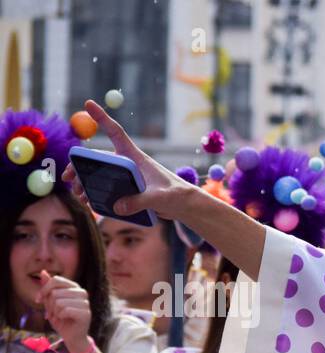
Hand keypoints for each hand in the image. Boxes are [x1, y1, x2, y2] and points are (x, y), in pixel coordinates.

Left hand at [37, 272, 91, 352]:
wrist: (72, 336)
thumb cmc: (61, 319)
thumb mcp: (50, 302)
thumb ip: (48, 288)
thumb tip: (43, 272)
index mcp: (74, 287)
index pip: (56, 280)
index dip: (43, 290)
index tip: (38, 300)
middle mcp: (82, 292)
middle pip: (55, 292)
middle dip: (49, 305)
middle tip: (53, 313)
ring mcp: (85, 303)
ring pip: (59, 301)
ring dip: (54, 312)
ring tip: (59, 317)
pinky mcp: (86, 313)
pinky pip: (65, 310)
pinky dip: (60, 317)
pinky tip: (65, 320)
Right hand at [61, 100, 196, 221]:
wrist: (184, 206)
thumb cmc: (176, 196)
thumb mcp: (159, 198)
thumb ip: (139, 201)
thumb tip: (117, 206)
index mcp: (135, 157)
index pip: (116, 132)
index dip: (102, 118)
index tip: (88, 103)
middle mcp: (128, 163)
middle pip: (98, 159)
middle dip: (79, 166)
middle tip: (68, 179)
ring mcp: (126, 176)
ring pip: (99, 174)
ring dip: (85, 182)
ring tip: (79, 194)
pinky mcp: (128, 189)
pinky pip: (107, 188)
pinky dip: (95, 193)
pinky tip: (89, 202)